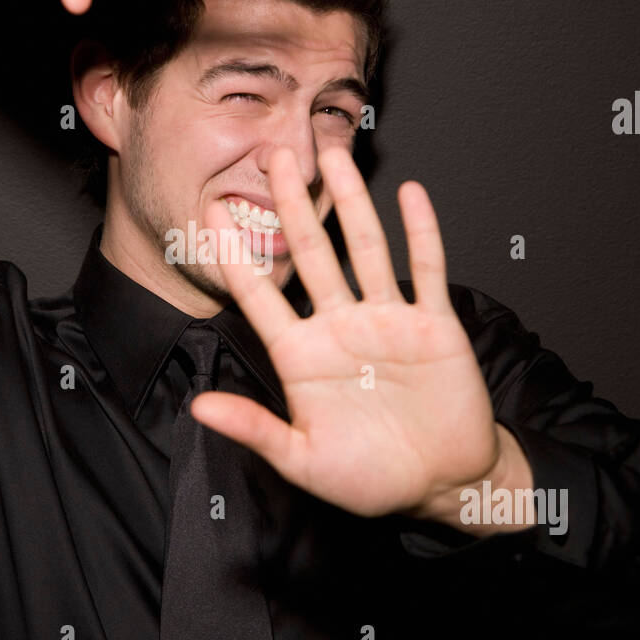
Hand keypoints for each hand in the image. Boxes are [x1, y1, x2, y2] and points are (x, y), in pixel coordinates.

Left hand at [195, 147, 502, 523]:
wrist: (442, 485)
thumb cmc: (370, 479)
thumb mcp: (303, 460)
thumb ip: (254, 429)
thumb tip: (198, 407)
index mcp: (302, 356)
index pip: (260, 296)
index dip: (235, 256)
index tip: (210, 213)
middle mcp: (340, 327)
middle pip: (311, 254)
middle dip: (292, 204)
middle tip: (273, 156)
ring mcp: (387, 321)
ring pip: (364, 249)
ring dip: (351, 202)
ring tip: (334, 154)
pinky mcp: (433, 326)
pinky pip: (426, 271)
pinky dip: (422, 233)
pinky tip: (411, 195)